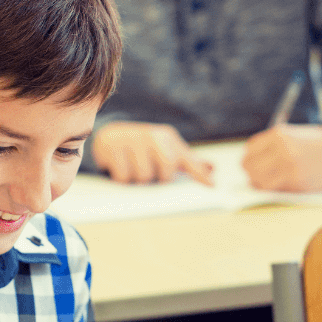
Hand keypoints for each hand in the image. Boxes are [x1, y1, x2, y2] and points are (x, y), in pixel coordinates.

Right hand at [92, 122, 213, 185]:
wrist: (109, 136)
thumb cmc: (144, 149)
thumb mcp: (166, 151)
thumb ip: (189, 162)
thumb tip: (212, 169)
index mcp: (167, 137)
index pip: (186, 159)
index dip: (199, 174)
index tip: (212, 186)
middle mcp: (151, 135)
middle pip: (165, 173)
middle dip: (157, 178)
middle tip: (149, 173)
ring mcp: (130, 137)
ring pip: (142, 177)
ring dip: (136, 179)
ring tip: (131, 168)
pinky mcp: (111, 144)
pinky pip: (122, 176)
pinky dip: (120, 177)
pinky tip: (118, 166)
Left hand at [242, 124, 321, 191]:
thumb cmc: (314, 144)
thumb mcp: (291, 135)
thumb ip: (270, 148)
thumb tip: (246, 168)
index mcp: (279, 135)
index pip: (250, 151)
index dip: (248, 159)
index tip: (250, 164)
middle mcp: (283, 150)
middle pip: (250, 167)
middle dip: (251, 173)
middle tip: (255, 176)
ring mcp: (291, 167)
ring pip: (259, 182)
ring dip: (259, 184)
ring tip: (266, 182)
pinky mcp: (299, 183)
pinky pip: (275, 189)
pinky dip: (273, 189)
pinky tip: (281, 184)